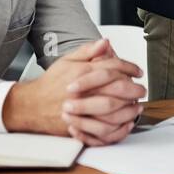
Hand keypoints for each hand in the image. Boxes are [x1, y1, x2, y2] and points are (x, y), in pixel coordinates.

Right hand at [2, 38, 145, 145]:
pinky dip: (118, 128)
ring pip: (114, 110)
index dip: (130, 68)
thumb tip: (106, 43)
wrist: (31, 105)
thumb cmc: (51, 83)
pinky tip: (125, 124)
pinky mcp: (79, 126)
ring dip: (129, 109)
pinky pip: (104, 130)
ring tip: (137, 107)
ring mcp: (81, 110)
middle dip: (134, 89)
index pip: (114, 67)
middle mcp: (84, 91)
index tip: (138, 71)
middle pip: (118, 89)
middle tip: (142, 90)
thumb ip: (88, 51)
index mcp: (83, 72)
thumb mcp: (67, 60)